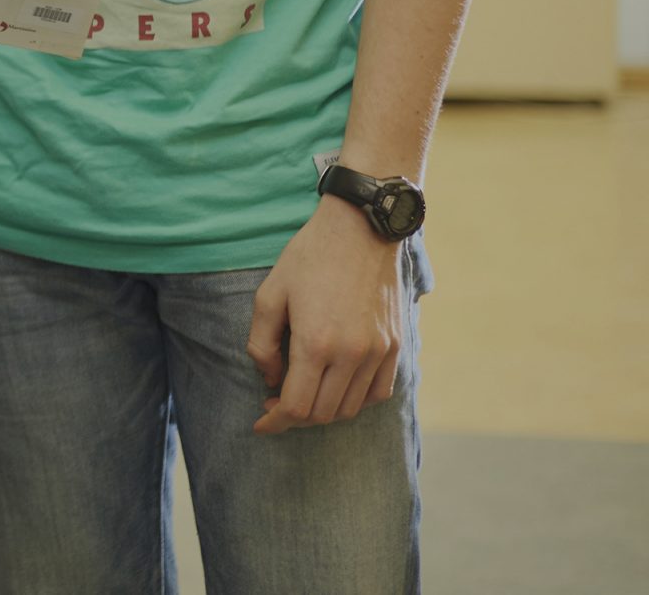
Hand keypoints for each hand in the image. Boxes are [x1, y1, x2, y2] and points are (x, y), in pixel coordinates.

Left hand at [246, 200, 407, 434]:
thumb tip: (271, 378)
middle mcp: (351, 355)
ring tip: (303, 394)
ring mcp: (378, 353)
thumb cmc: (309, 258)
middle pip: (323, 413)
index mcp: (315, 344)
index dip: (274, 422)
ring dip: (324, 411)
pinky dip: (356, 400)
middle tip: (275, 403)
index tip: (260, 425)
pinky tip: (337, 388)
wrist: (361, 230)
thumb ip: (262, 343)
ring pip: (351, 408)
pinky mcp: (396, 346)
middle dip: (294, 418)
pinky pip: (379, 393)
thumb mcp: (269, 294)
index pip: (295, 406)